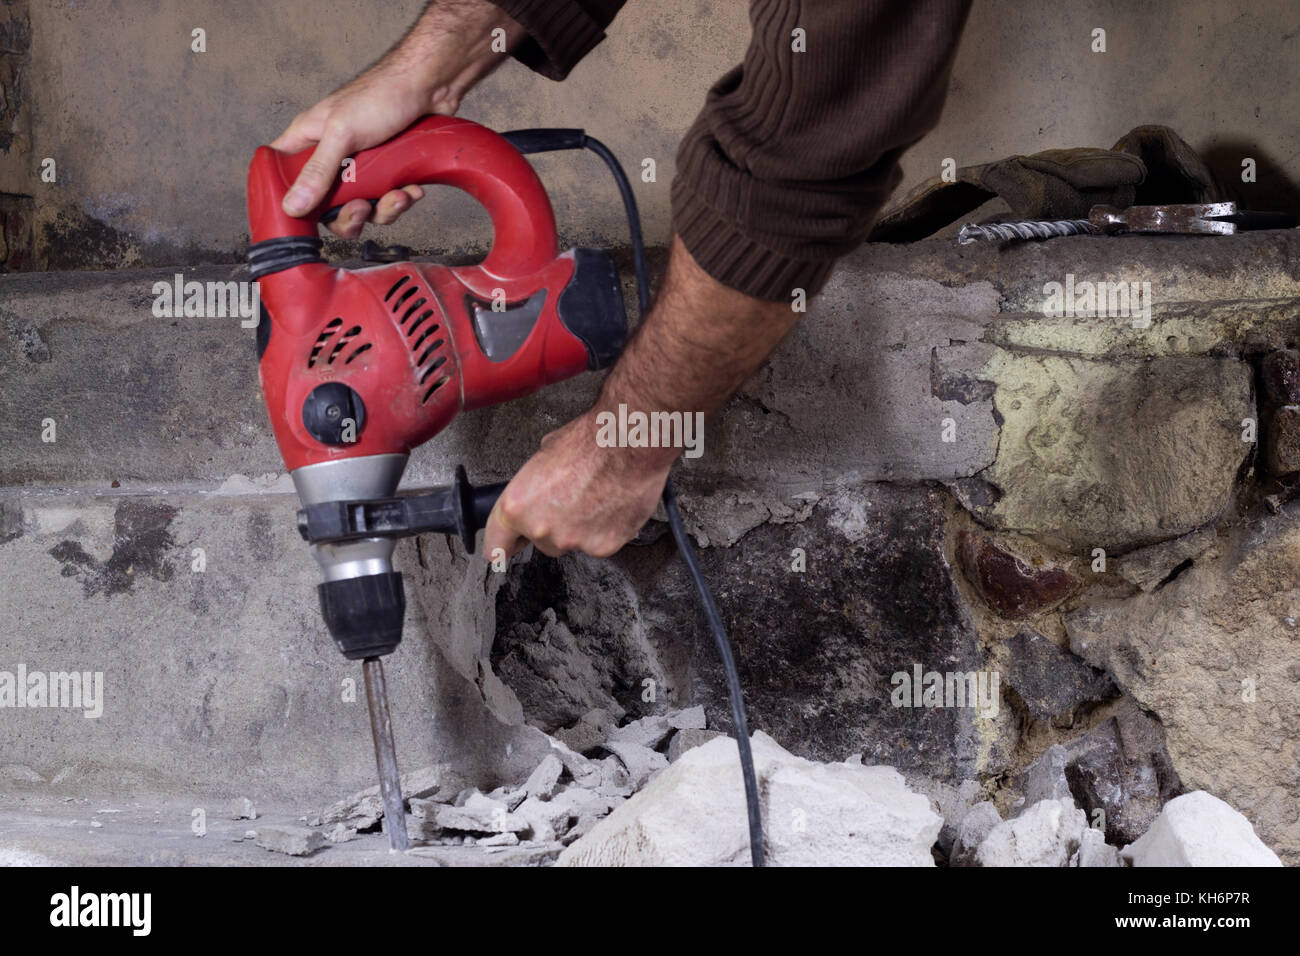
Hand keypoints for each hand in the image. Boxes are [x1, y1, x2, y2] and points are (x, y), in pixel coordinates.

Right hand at [270, 0, 525, 236]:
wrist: (430, 85)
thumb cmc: (380, 96)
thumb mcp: (342, 133)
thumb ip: (318, 171)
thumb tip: (291, 206)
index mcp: (309, 139)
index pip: (283, 175)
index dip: (289, 200)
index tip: (302, 220)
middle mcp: (333, 154)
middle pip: (328, 204)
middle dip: (349, 216)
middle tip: (363, 209)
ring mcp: (363, 165)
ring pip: (364, 206)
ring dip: (383, 209)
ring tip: (400, 196)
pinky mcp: (391, 171)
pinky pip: (390, 200)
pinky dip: (402, 200)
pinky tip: (414, 189)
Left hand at [483, 411, 674, 559]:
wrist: (629, 444)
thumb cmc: (590, 441)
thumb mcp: (545, 454)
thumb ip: (534, 484)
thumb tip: (539, 489)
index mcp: (517, 506)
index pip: (496, 545)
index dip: (502, 547)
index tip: (505, 551)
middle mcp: (541, 529)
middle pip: (541, 542)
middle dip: (552, 527)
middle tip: (570, 500)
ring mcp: (573, 541)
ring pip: (570, 544)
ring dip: (579, 529)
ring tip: (596, 498)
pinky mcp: (602, 547)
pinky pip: (599, 543)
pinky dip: (605, 530)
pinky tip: (611, 505)